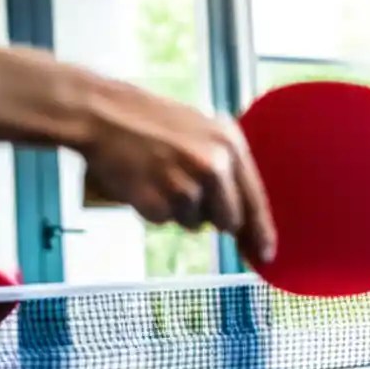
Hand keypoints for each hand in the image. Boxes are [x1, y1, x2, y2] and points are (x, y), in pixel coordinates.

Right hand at [75, 80, 275, 265]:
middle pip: (229, 220)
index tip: (265, 255)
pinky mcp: (158, 201)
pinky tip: (144, 181)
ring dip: (178, 210)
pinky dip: (154, 209)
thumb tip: (244, 216)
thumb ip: (227, 167)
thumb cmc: (151, 121)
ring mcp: (186, 185)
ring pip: (195, 223)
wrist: (103, 113)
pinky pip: (165, 221)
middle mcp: (214, 165)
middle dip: (212, 216)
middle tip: (185, 190)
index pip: (255, 200)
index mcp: (230, 144)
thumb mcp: (203, 131)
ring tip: (160, 175)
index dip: (261, 232)